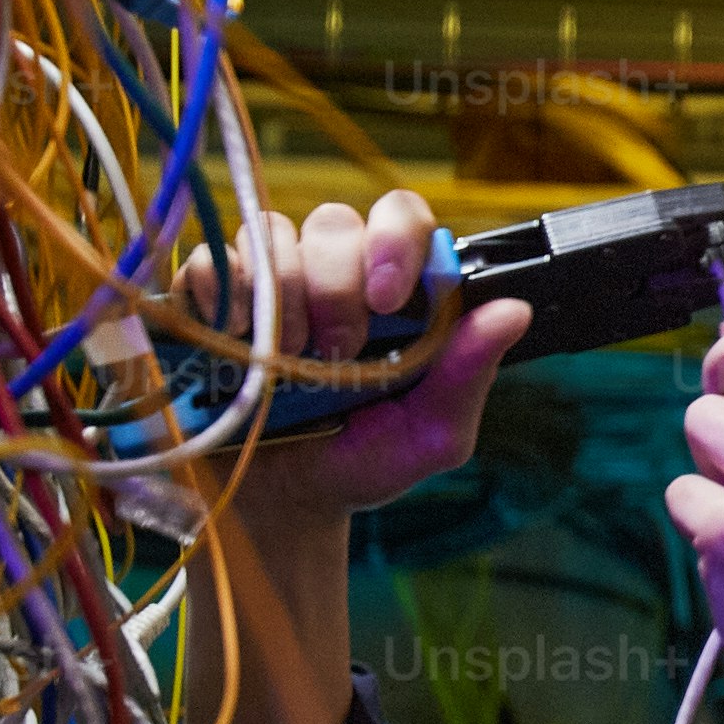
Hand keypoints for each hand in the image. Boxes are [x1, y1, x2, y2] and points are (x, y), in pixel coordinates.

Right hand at [168, 192, 532, 524]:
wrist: (279, 507)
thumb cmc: (360, 462)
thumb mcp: (428, 434)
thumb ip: (468, 374)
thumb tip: (514, 312)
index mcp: (391, 290)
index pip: (401, 217)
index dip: (396, 241)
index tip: (387, 297)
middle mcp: (331, 270)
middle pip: (335, 222)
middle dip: (336, 286)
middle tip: (336, 351)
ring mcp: (267, 279)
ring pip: (274, 232)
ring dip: (282, 295)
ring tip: (285, 360)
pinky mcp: (209, 297)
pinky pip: (213, 258)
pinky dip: (225, 292)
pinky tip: (235, 337)